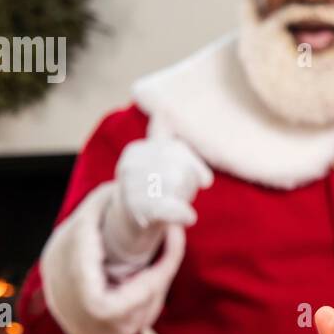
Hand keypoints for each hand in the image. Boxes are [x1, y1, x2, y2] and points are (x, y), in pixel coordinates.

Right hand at [102, 119, 213, 276]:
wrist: (129, 222)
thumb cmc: (150, 186)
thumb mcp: (155, 160)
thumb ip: (161, 137)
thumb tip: (161, 111)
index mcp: (136, 151)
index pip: (176, 150)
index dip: (196, 165)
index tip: (205, 181)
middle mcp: (129, 167)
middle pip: (179, 168)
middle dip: (190, 184)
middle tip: (186, 194)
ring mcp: (130, 190)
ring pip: (177, 186)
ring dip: (185, 198)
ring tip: (178, 204)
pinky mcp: (137, 213)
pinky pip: (170, 208)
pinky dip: (184, 214)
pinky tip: (189, 217)